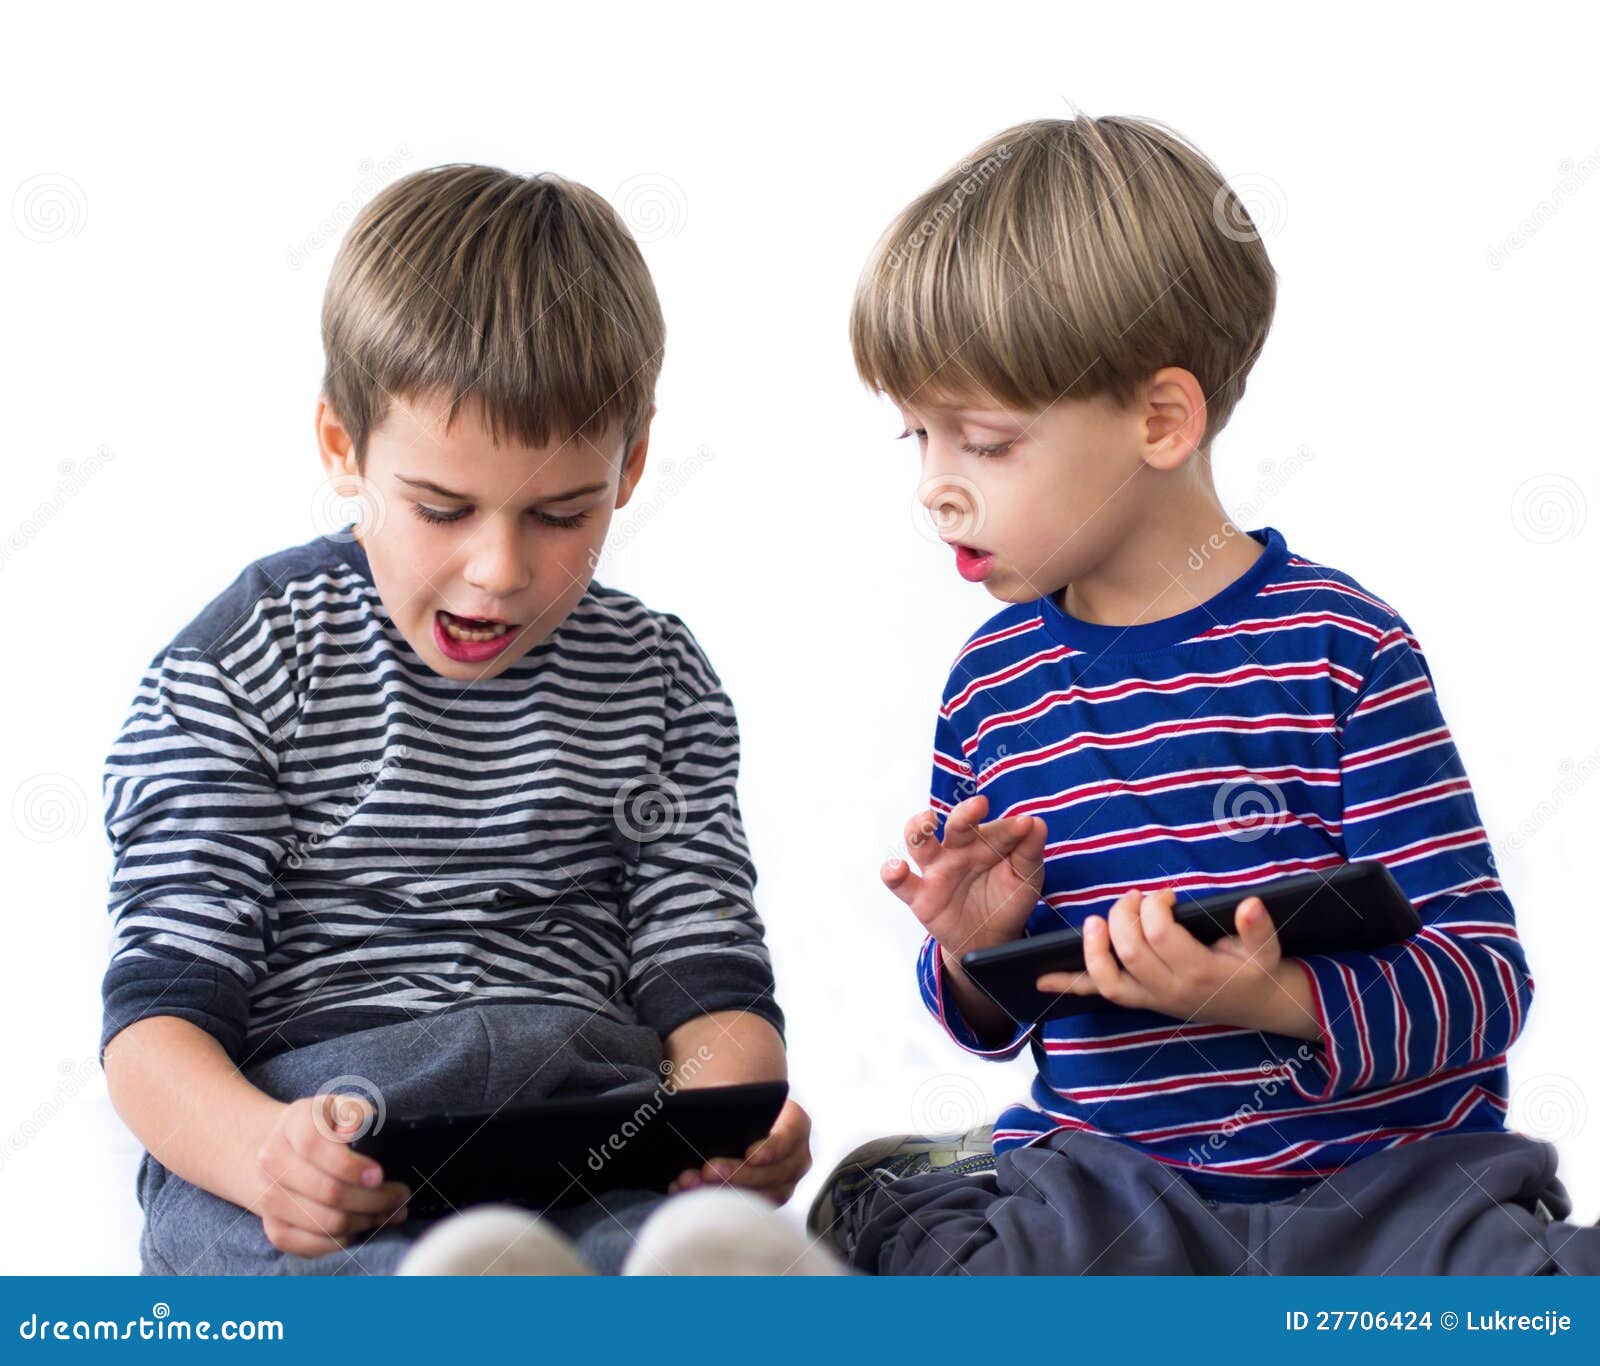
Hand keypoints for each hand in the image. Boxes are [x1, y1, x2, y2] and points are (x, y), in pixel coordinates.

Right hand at [246, 1094, 410, 1256]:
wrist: (285, 1149)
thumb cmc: (326, 1126)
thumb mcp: (343, 1107)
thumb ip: (354, 1113)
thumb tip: (353, 1132)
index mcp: (293, 1122)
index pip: (314, 1146)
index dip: (350, 1165)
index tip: (379, 1175)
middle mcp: (272, 1160)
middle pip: (326, 1191)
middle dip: (373, 1199)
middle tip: (400, 1196)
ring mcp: (268, 1196)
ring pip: (323, 1222)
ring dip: (364, 1221)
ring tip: (390, 1212)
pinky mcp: (273, 1227)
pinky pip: (310, 1246)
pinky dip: (343, 1241)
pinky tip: (363, 1228)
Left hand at [667, 1099, 812, 1205]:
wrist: (739, 1122)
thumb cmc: (738, 1104)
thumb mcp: (734, 1096)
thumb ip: (726, 1103)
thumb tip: (703, 1116)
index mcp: (796, 1124)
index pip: (788, 1137)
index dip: (771, 1148)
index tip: (749, 1154)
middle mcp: (797, 1157)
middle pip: (772, 1172)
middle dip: (737, 1174)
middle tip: (706, 1171)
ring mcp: (786, 1184)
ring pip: (759, 1196)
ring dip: (722, 1191)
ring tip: (689, 1182)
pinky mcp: (765, 1201)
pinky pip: (744, 1207)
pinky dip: (715, 1202)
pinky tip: (685, 1191)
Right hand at [883, 794, 1046, 958]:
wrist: (990, 941)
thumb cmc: (1006, 901)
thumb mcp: (1025, 880)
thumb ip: (1030, 853)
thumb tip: (1037, 823)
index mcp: (987, 842)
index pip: (997, 830)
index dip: (1011, 828)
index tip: (1026, 825)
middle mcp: (959, 850)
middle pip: (956, 825)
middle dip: (965, 813)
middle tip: (979, 805)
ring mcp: (937, 869)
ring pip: (920, 841)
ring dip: (919, 827)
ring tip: (926, 820)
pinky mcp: (920, 894)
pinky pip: (900, 882)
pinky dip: (892, 872)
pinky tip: (896, 868)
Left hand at [1035, 888, 1290, 1028]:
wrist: (1258, 1004)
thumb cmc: (1257, 969)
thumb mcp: (1267, 948)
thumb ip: (1257, 928)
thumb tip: (1251, 905)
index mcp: (1199, 973)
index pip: (1161, 935)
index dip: (1156, 907)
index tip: (1165, 894)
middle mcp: (1170, 990)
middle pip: (1130, 952)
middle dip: (1125, 916)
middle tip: (1134, 897)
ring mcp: (1151, 999)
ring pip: (1109, 980)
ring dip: (1093, 948)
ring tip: (1095, 921)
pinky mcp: (1140, 1000)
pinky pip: (1099, 995)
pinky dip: (1069, 985)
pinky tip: (1040, 979)